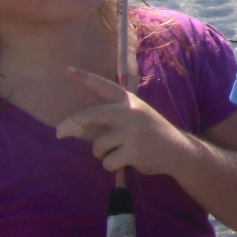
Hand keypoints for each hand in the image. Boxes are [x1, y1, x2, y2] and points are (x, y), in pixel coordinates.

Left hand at [58, 68, 192, 178]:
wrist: (178, 151)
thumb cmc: (151, 133)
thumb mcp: (134, 116)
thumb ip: (110, 110)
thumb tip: (86, 101)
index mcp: (129, 101)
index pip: (103, 86)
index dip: (84, 78)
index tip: (66, 71)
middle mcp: (130, 112)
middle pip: (91, 115)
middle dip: (72, 124)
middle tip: (59, 133)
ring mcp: (132, 131)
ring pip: (98, 145)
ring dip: (101, 153)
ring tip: (115, 153)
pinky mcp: (134, 150)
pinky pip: (107, 161)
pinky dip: (111, 165)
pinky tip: (125, 162)